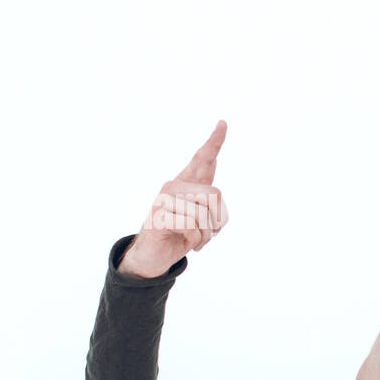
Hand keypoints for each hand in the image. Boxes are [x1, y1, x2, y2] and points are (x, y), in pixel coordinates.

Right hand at [120, 121, 230, 278]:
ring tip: (194, 238)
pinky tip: (185, 242)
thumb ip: (211, 204)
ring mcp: (164, 200)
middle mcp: (174, 186)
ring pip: (204, 214)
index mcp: (187, 184)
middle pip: (215, 195)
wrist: (155, 256)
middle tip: (206, 232)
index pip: (203, 159)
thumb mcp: (203, 220)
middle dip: (217, 221)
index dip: (215, 142)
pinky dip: (194, 241)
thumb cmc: (182, 235)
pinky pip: (191, 227)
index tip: (223, 123)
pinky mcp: (158, 216)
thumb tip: (212, 183)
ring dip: (206, 234)